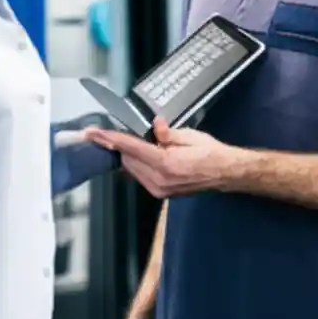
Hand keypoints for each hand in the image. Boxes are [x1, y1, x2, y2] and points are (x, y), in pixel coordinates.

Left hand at [83, 117, 233, 197]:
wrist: (225, 174)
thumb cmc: (210, 153)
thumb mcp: (190, 136)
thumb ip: (168, 133)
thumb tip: (155, 125)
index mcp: (166, 164)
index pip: (130, 148)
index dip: (109, 139)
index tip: (92, 133)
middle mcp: (159, 180)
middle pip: (127, 159)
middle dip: (119, 145)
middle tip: (115, 131)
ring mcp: (158, 189)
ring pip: (131, 168)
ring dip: (129, 154)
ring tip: (138, 142)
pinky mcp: (159, 193)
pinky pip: (140, 175)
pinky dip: (137, 163)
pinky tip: (145, 154)